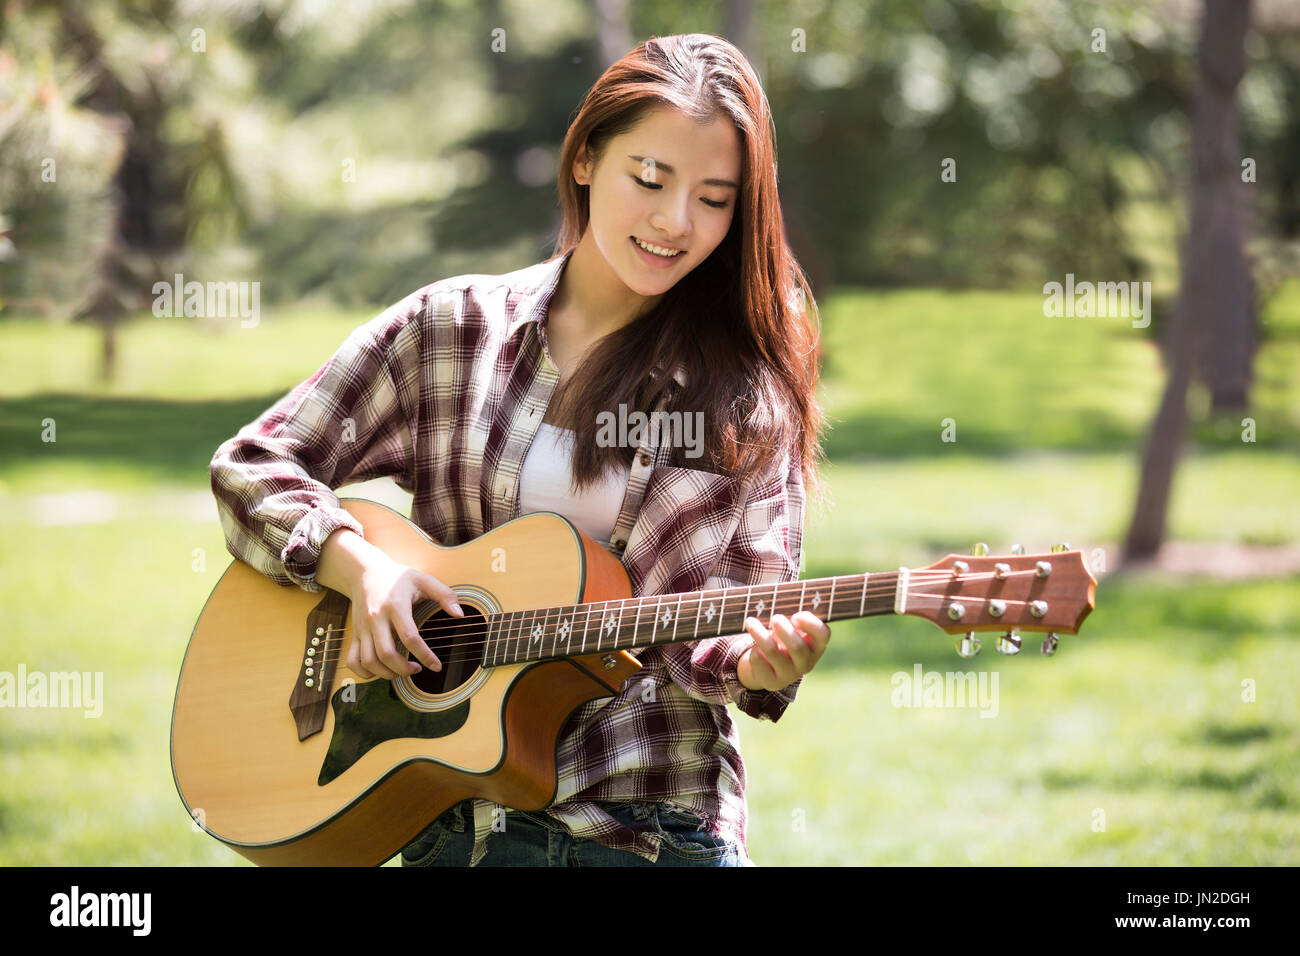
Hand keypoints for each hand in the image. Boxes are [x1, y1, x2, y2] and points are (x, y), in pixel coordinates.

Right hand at [345, 553, 463, 680]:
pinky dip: (364, 672)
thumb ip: (445, 595)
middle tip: (417, 670)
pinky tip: (380, 671)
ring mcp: (363, 628)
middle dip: (404, 669)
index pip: (410, 637)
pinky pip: (353, 660)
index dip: (425, 655)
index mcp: (396, 606)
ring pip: (368, 661)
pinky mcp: (355, 634)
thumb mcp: (424, 580)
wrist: (365, 571)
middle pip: (386, 654)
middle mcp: (376, 619)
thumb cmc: (397, 577)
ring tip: (401, 672)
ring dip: (386, 673)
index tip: (436, 666)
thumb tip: (459, 615)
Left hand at [737, 611, 830, 691]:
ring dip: (760, 635)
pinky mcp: (773, 682)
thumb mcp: (790, 627)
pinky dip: (754, 651)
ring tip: (751, 622)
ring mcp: (791, 674)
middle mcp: (807, 662)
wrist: (768, 665)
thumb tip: (776, 605)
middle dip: (784, 630)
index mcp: (816, 645)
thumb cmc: (782, 637)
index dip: (810, 624)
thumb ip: (790, 617)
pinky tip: (754, 647)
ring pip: (774, 653)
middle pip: (797, 647)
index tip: (796, 616)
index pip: (823, 635)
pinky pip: (760, 664)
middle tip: (774, 618)